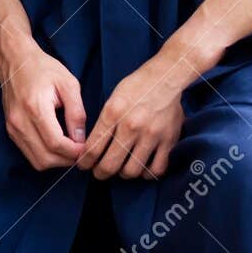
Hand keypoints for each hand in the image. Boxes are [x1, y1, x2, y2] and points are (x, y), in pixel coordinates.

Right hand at [0, 38, 86, 169]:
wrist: (15, 61)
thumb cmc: (43, 68)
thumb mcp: (68, 84)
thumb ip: (77, 112)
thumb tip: (81, 139)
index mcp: (35, 107)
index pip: (56, 143)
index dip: (74, 151)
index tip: (87, 147)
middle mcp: (20, 121)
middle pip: (46, 158)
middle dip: (67, 160)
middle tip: (81, 151)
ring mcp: (13, 127)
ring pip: (37, 161)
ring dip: (56, 161)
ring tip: (70, 149)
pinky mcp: (10, 131)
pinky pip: (30, 155)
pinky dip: (46, 156)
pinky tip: (57, 146)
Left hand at [78, 55, 187, 179]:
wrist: (165, 78)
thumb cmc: (135, 87)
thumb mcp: (112, 100)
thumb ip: (104, 123)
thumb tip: (93, 147)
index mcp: (113, 113)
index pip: (93, 147)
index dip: (84, 162)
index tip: (83, 165)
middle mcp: (130, 126)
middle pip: (110, 164)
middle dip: (100, 173)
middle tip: (98, 172)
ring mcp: (151, 135)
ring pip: (132, 170)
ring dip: (122, 174)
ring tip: (120, 169)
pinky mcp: (168, 140)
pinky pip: (156, 169)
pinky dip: (146, 174)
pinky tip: (141, 169)